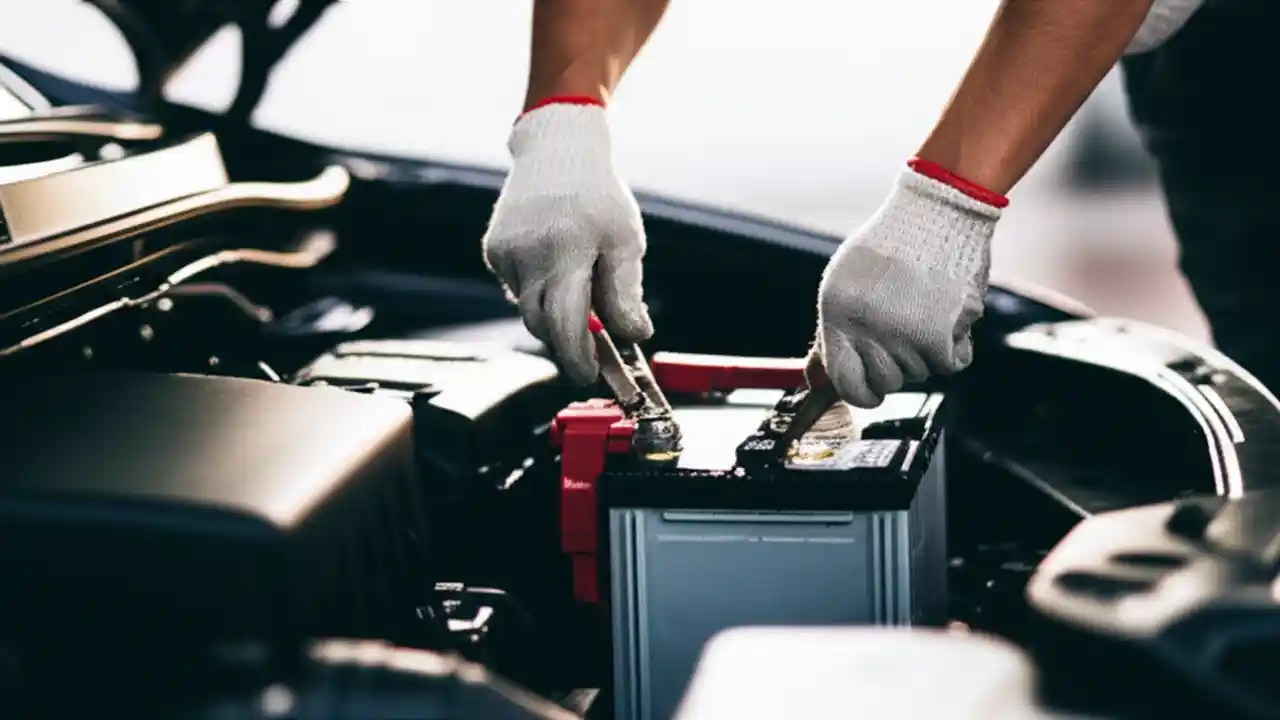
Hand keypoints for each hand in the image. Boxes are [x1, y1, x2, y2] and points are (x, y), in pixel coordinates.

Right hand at [483, 101, 652, 383]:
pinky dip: (537, 290)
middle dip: (567, 341)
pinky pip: (518, 289)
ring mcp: (505, 254)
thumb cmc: (597, 194)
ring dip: (553, 314)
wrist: (556, 149)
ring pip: (529, 309)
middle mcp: (528, 255)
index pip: (566, 323)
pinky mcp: (493, 251)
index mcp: (566, 251)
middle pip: (543, 325)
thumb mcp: (625, 240)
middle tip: (593, 347)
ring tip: (579, 287)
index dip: (578, 356)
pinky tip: (554, 263)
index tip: (591, 374)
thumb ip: (625, 292)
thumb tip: (634, 336)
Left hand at [809, 162, 1002, 407]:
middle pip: (886, 384)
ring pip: (920, 373)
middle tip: (904, 332)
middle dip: (896, 367)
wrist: (936, 214)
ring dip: (926, 351)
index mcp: (838, 317)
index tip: (870, 388)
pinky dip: (955, 345)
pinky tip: (946, 315)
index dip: (860, 392)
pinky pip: (952, 364)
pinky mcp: (942, 336)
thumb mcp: (842, 286)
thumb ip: (829, 337)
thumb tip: (815, 381)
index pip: (845, 384)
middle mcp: (869, 331)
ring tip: (924, 309)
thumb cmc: (889, 246)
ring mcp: (905, 337)